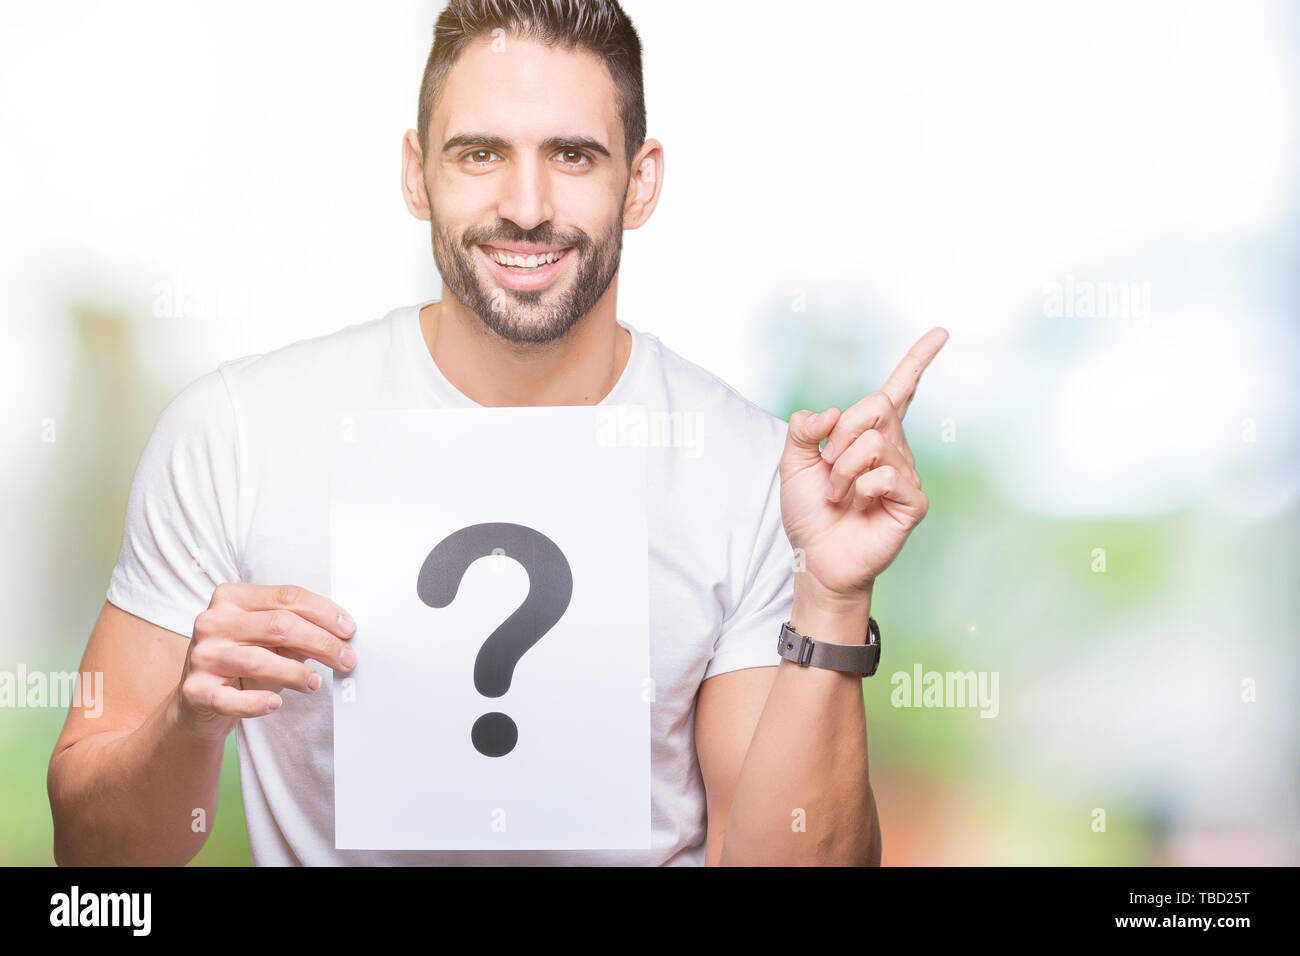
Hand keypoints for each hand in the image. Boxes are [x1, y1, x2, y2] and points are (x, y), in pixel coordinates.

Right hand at [175, 583, 357, 739]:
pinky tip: (276, 703)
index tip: (349, 630)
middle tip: (347, 659)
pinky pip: (230, 699)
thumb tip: (342, 634)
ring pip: (258, 660)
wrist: (199, 698)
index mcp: (232, 597)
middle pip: (278, 625)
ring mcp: (202, 655)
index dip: (324, 612)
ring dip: (296, 673)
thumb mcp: (268, 638)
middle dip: (320, 642)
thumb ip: (298, 629)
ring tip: (317, 682)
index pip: (287, 597)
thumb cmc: (243, 659)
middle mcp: (213, 621)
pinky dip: (255, 702)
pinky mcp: (195, 690)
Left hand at [780, 328, 948, 604]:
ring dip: (842, 469)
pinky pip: (885, 474)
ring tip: (839, 495)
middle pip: (876, 407)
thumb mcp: (792, 461)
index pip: (899, 391)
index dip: (918, 361)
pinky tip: (858, 507)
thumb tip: (832, 413)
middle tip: (828, 464)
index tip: (941, 333)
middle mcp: (894, 449)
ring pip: (874, 443)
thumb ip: (804, 428)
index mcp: (870, 434)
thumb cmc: (809, 511)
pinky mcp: (912, 501)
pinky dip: (860, 489)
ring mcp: (906, 474)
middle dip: (841, 433)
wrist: (816, 558)